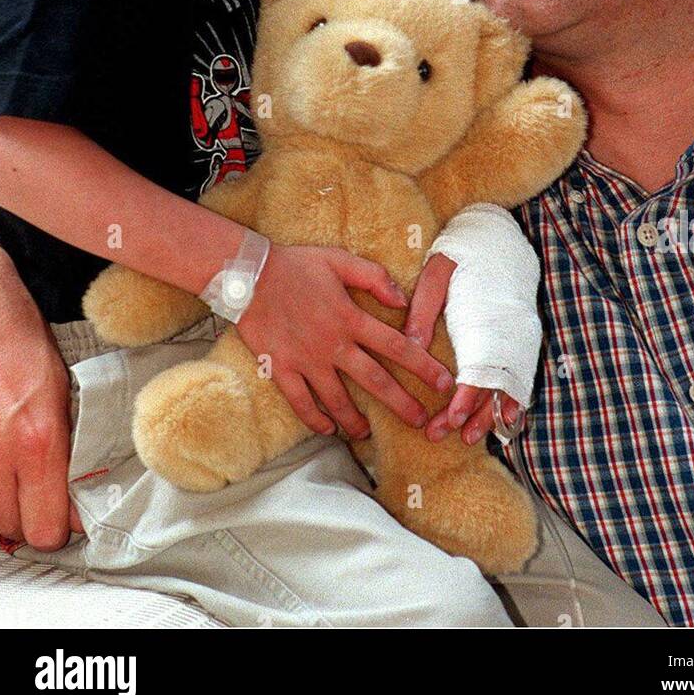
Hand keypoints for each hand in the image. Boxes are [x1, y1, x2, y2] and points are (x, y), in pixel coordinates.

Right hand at [0, 243, 83, 550]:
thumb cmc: (23, 345)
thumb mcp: (60, 394)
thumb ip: (66, 447)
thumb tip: (72, 492)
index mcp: (40, 441)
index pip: (49, 526)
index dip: (63, 526)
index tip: (71, 515)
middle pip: (15, 529)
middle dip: (33, 521)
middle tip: (45, 500)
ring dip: (5, 509)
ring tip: (19, 482)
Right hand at [238, 243, 454, 439]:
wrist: (248, 275)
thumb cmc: (296, 265)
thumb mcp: (339, 260)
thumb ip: (375, 278)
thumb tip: (403, 300)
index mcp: (350, 318)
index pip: (396, 346)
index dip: (423, 366)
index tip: (444, 383)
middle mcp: (332, 344)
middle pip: (374, 381)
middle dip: (402, 404)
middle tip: (422, 421)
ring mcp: (306, 360)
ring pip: (337, 400)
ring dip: (356, 421)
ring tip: (368, 435)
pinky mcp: (281, 369)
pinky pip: (300, 403)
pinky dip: (315, 420)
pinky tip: (327, 430)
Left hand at [404, 251, 521, 442]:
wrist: (501, 233)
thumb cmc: (466, 251)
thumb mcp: (440, 270)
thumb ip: (425, 307)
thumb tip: (411, 344)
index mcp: (487, 321)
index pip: (479, 372)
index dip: (464, 400)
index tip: (448, 419)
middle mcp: (508, 335)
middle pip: (493, 389)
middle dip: (470, 417)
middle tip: (442, 435)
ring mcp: (518, 339)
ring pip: (509, 389)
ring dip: (489, 416)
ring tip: (466, 437)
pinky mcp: (520, 339)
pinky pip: (519, 377)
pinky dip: (510, 401)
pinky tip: (499, 420)